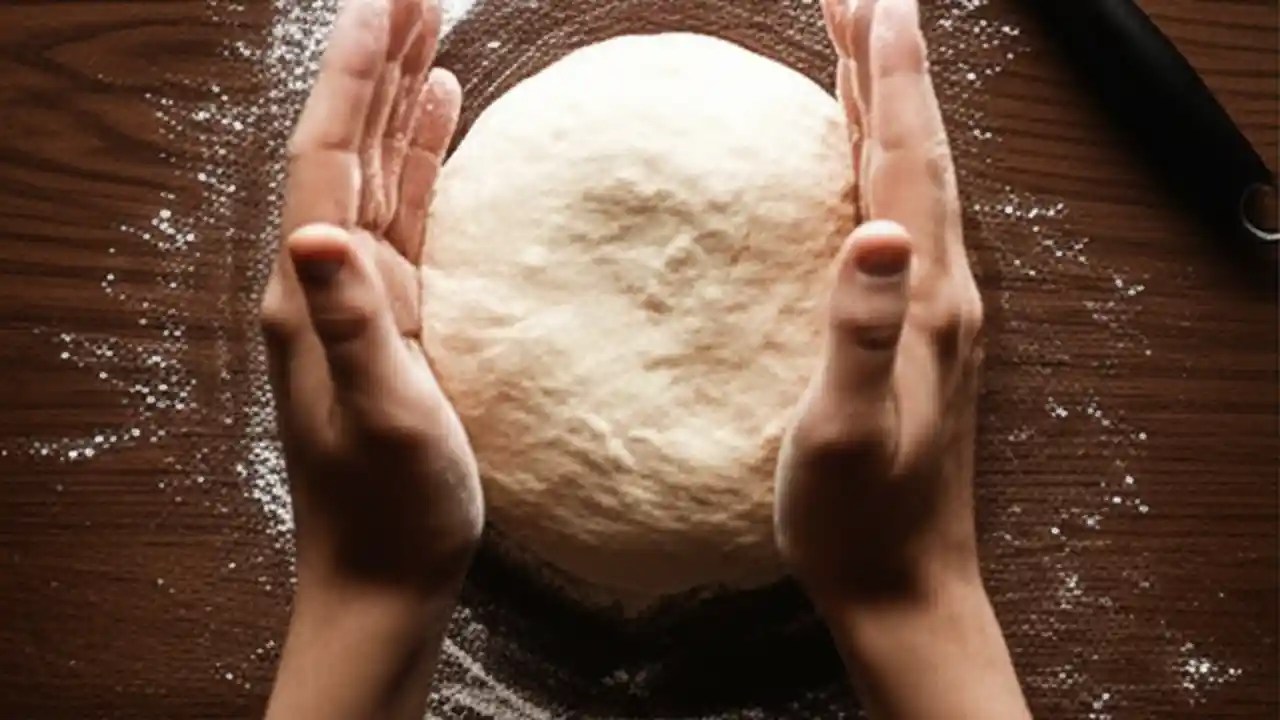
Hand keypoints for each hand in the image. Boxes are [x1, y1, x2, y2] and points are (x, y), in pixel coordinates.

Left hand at [260, 0, 480, 598]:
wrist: (388, 574)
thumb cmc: (391, 508)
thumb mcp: (383, 420)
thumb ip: (351, 329)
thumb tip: (317, 235)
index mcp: (313, 294)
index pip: (326, 158)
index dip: (352, 77)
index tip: (382, 3)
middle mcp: (326, 282)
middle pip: (348, 148)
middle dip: (377, 66)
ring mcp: (361, 297)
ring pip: (378, 173)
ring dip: (399, 102)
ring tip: (431, 32)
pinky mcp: (396, 317)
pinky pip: (408, 217)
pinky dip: (422, 161)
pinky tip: (441, 122)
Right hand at [775, 2, 1026, 716]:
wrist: (901, 584)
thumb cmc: (858, 515)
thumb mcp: (847, 427)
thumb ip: (862, 329)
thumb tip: (875, 230)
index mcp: (927, 297)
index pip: (909, 161)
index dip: (892, 77)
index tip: (873, 2)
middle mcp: (943, 291)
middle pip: (917, 154)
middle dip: (889, 70)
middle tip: (857, 0)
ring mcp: (934, 312)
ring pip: (911, 184)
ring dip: (888, 112)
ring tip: (856, 57)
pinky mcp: (916, 335)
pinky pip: (901, 223)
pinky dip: (881, 171)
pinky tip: (859, 170)